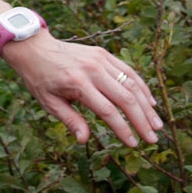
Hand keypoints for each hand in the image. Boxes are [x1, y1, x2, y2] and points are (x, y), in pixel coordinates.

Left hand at [1, 31, 163, 145]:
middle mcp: (92, 70)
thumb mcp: (49, 102)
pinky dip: (141, 87)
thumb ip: (70, 120)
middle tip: (153, 139)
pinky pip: (128, 71)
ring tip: (157, 125)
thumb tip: (84, 140)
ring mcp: (100, 59)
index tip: (134, 144)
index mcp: (77, 84)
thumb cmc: (40, 78)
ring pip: (132, 84)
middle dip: (142, 121)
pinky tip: (150, 103)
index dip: (123, 129)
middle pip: (125, 98)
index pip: (107, 111)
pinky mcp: (104, 54)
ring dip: (146, 106)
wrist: (34, 48)